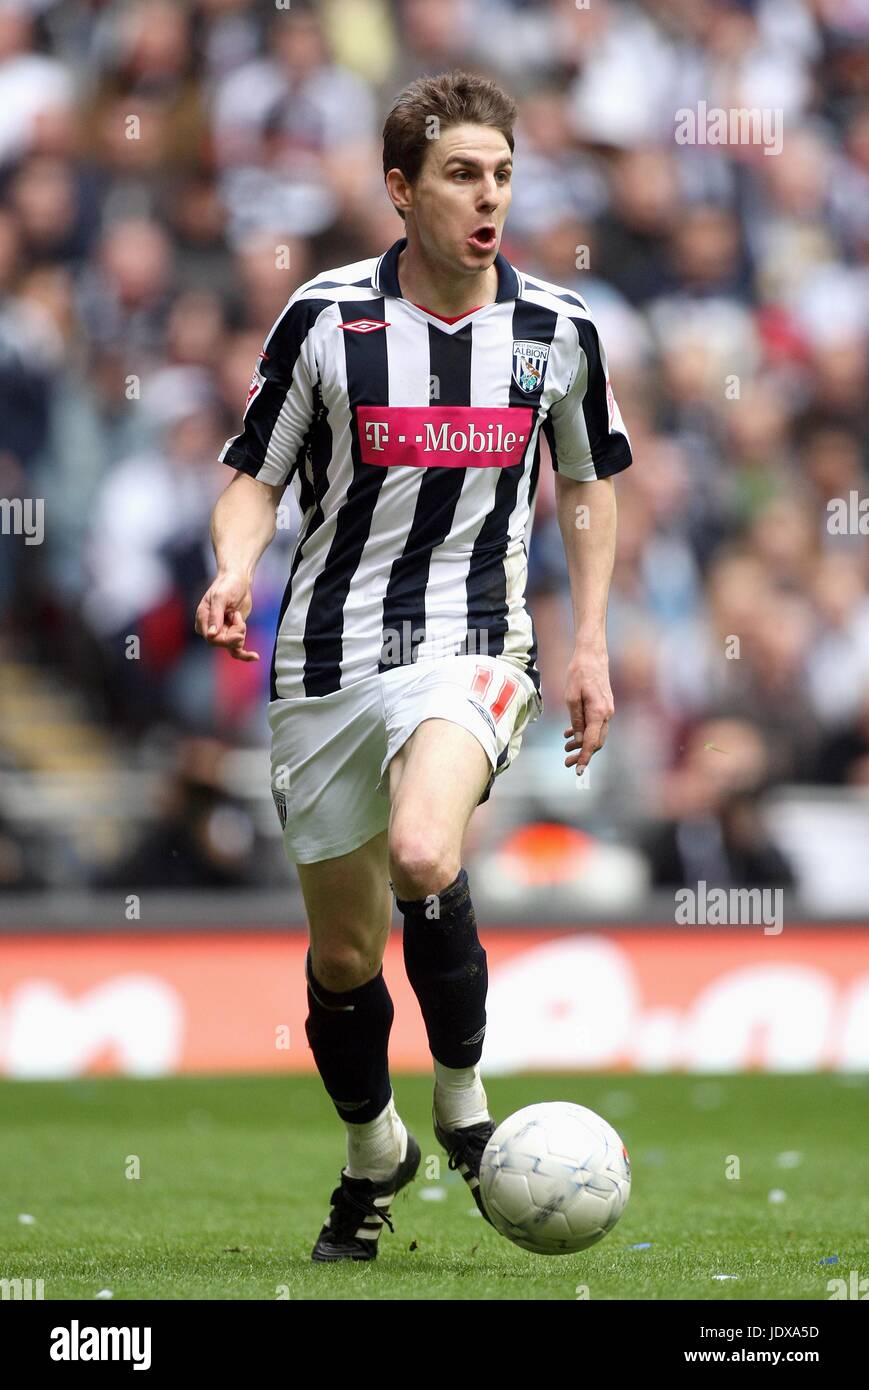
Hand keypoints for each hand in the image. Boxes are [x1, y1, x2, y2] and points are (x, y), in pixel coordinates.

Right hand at [194, 571, 258, 661]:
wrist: (238, 580)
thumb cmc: (227, 585)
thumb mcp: (221, 597)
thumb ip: (215, 616)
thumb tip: (210, 635)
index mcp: (202, 618)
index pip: (211, 639)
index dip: (226, 640)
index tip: (239, 635)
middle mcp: (209, 628)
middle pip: (223, 643)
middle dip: (236, 633)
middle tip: (238, 617)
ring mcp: (221, 631)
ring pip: (232, 645)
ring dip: (241, 632)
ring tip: (239, 616)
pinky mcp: (232, 633)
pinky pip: (236, 649)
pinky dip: (245, 654)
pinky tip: (255, 657)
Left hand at [563, 643, 613, 775]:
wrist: (592, 655)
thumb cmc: (579, 673)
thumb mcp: (571, 697)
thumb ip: (576, 721)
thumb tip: (580, 741)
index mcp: (599, 713)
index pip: (592, 742)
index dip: (585, 758)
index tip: (577, 771)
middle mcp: (607, 714)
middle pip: (597, 742)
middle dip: (582, 754)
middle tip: (566, 762)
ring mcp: (608, 710)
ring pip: (596, 734)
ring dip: (582, 744)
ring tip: (565, 748)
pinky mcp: (604, 706)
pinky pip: (595, 725)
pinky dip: (585, 732)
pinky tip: (570, 734)